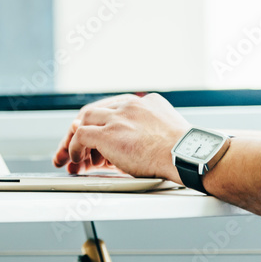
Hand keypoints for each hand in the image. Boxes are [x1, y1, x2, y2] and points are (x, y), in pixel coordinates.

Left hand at [53, 93, 190, 179]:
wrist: (186, 154)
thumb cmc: (182, 150)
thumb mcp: (165, 131)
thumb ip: (145, 130)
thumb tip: (131, 144)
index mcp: (144, 102)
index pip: (113, 107)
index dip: (102, 123)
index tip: (98, 136)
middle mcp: (129, 105)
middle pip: (97, 111)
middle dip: (85, 127)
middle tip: (81, 145)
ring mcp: (118, 117)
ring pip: (85, 119)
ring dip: (77, 137)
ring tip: (76, 155)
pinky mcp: (108, 133)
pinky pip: (81, 135)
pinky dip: (75, 147)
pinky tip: (77, 158)